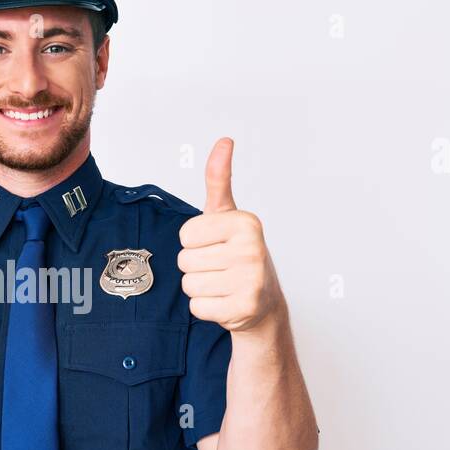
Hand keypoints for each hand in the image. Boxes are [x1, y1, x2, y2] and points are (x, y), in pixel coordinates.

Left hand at [177, 138, 283, 333]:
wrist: (263, 303)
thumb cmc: (240, 256)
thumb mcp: (228, 216)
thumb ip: (219, 180)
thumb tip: (224, 141)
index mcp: (246, 223)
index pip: (186, 235)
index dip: (195, 243)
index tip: (217, 246)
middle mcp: (252, 249)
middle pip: (185, 260)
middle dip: (197, 267)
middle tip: (220, 269)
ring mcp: (250, 280)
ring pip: (189, 285)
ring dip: (201, 288)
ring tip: (223, 284)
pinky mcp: (243, 308)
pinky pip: (197, 307)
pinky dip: (206, 309)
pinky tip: (225, 302)